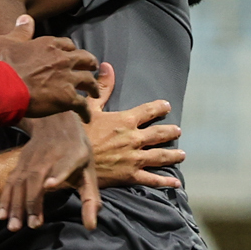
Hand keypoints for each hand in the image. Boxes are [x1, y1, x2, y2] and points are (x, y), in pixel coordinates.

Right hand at [0, 16, 98, 118]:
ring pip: (89, 81)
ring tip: (95, 93)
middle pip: (85, 59)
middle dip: (90, 64)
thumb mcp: (6, 41)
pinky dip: (86, 112)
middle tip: (92, 68)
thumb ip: (20, 31)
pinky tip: (86, 117)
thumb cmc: (1, 65)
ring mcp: (67, 79)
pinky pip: (83, 105)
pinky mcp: (67, 98)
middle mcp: (62, 60)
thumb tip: (26, 18)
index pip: (68, 45)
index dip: (71, 50)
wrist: (1, 88)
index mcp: (49, 45)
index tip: (71, 55)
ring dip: (94, 87)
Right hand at [0, 109, 94, 231]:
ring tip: (15, 226)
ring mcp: (30, 161)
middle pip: (36, 180)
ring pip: (20, 183)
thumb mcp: (89, 172)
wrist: (54, 122)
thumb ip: (90, 199)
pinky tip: (2, 216)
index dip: (57, 175)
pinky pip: (10, 183)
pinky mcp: (19, 165)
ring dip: (16, 205)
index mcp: (72, 157)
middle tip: (33, 225)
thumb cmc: (76, 152)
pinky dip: (5, 199)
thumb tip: (91, 226)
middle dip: (33, 202)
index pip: (64, 165)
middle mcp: (48, 158)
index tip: (49, 185)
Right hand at [86, 62, 183, 191]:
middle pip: (159, 134)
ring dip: (173, 155)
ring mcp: (134, 158)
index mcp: (125, 121)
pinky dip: (165, 182)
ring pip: (160, 156)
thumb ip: (102, 88)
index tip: (167, 106)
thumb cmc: (78, 134)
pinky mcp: (129, 176)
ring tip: (181, 154)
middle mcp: (134, 139)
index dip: (160, 107)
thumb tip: (108, 66)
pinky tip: (175, 183)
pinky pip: (151, 179)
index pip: (149, 111)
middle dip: (170, 132)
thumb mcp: (89, 108)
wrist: (69, 161)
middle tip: (178, 131)